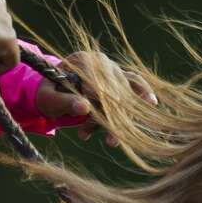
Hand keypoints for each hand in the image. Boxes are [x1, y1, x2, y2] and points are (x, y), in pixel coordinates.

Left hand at [35, 51, 157, 145]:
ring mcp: (114, 71)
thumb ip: (65, 101)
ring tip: (110, 142)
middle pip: (110, 86)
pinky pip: (136, 86)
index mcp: (80, 60)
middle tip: (99, 137)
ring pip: (123, 93)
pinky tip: (151, 102)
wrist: (56, 93)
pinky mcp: (122, 82)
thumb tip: (84, 108)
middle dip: (105, 114)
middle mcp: (101, 62)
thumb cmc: (51, 94)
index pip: (93, 74)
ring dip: (118, 118)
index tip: (91, 104)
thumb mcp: (50, 98)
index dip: (95, 90)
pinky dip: (143, 94)